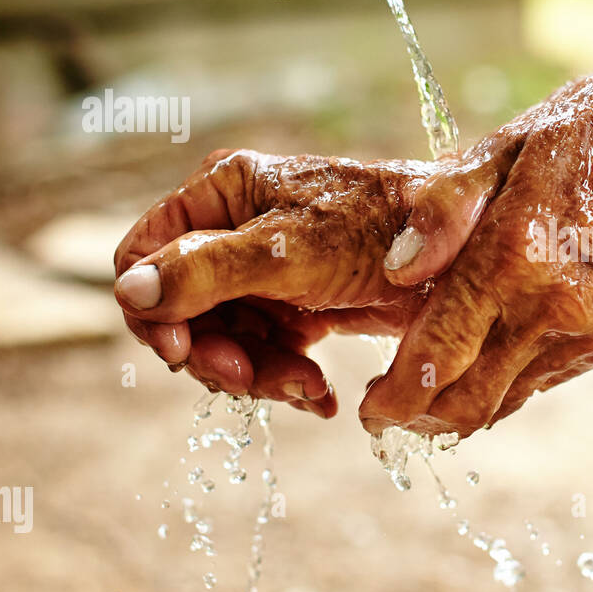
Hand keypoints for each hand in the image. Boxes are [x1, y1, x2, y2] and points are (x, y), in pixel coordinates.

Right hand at [113, 148, 459, 415]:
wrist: (464, 253)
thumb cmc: (379, 230)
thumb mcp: (284, 251)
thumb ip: (204, 271)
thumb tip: (128, 293)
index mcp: (222, 195)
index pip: (143, 256)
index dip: (153, 311)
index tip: (184, 353)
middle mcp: (239, 230)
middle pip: (185, 310)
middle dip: (218, 354)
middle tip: (251, 382)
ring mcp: (271, 270)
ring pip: (229, 340)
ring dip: (259, 375)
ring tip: (305, 388)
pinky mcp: (304, 304)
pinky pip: (271, 353)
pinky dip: (288, 380)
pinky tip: (319, 396)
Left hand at [357, 54, 592, 437]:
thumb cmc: (590, 134)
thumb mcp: (507, 145)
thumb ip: (444, 207)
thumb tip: (394, 269)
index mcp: (514, 255)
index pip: (435, 357)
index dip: (391, 398)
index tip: (367, 406)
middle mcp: (553, 308)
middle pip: (465, 405)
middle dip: (414, 420)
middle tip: (384, 410)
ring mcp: (588, 334)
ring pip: (504, 405)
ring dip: (456, 411)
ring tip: (424, 394)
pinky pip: (542, 383)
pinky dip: (503, 385)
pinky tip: (483, 362)